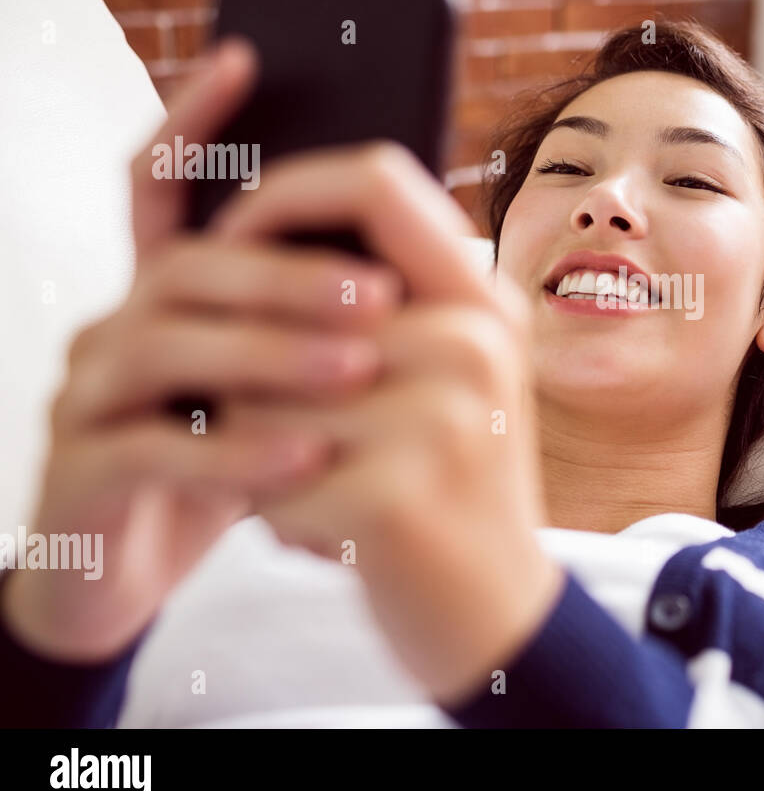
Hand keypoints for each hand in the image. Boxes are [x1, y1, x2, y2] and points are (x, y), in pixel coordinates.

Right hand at [1, 40, 401, 662]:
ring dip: (270, 354)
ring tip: (357, 369)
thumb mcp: (269, 388)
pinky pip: (152, 448)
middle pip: (186, 267)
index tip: (245, 57)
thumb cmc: (215, 463)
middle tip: (376, 292)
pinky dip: (235, 452)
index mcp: (161, 295)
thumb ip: (310, 325)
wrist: (124, 574)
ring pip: (165, 346)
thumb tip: (417, 259)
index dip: (192, 118)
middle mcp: (112, 326)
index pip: (159, 186)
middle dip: (284, 272)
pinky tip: (307, 459)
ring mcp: (83, 396)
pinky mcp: (77, 473)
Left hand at [211, 141, 565, 706]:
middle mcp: (472, 344)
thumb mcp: (455, 374)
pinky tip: (321, 524)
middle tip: (249, 396)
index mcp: (486, 299)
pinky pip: (260, 467)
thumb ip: (393, 300)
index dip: (288, 190)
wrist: (499, 612)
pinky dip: (266, 503)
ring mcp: (438, 420)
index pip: (378, 178)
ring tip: (316, 479)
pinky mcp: (393, 497)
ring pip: (256, 390)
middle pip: (288, 301)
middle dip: (248, 355)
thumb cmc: (453, 483)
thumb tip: (264, 228)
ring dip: (254, 442)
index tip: (237, 233)